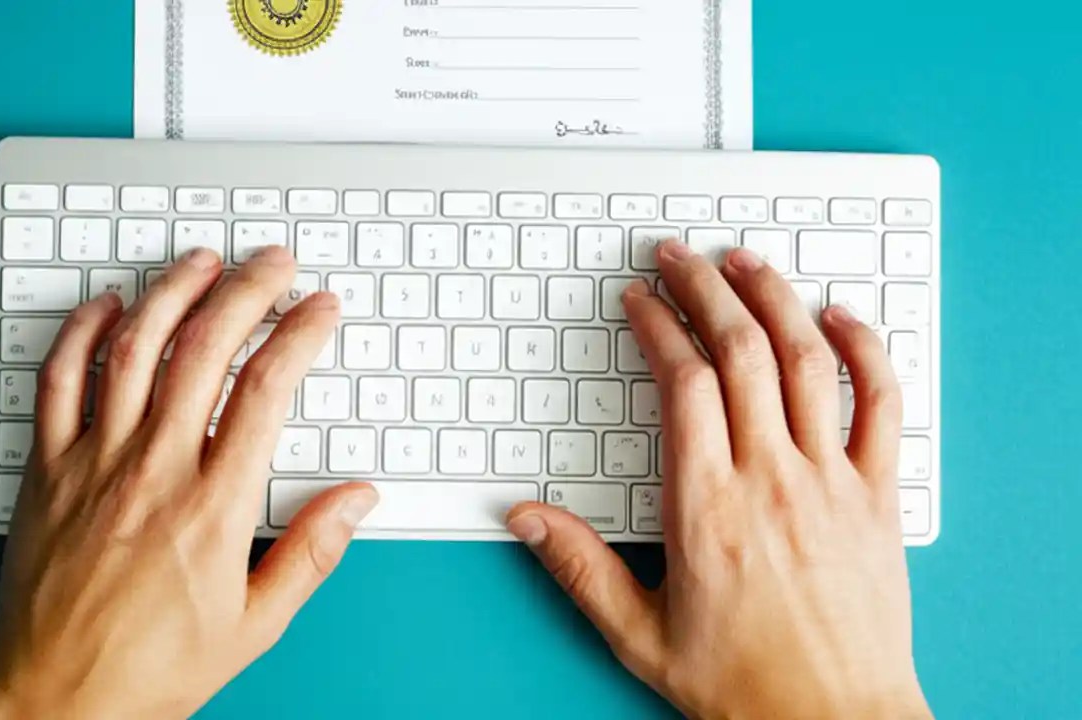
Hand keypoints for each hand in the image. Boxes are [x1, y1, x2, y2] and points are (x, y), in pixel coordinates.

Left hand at [0, 247, 377, 718]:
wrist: (54, 699)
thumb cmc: (151, 669)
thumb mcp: (255, 624)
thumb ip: (310, 553)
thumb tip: (357, 499)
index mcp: (214, 506)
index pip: (267, 390)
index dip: (300, 335)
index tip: (320, 310)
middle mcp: (155, 470)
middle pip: (205, 351)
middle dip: (248, 292)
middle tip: (273, 263)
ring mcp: (96, 464)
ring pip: (135, 350)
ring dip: (173, 293)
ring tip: (203, 261)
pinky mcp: (47, 471)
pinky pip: (59, 382)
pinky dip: (82, 333)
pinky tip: (108, 305)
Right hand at [506, 240, 931, 718]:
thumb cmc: (743, 685)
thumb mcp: (639, 635)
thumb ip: (579, 569)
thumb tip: (526, 518)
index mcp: (706, 508)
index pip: (681, 383)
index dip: (657, 326)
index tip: (640, 300)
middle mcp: (770, 481)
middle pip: (739, 352)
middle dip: (704, 289)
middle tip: (679, 256)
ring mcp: (831, 483)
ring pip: (806, 361)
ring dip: (773, 299)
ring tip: (745, 262)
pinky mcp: (878, 496)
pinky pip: (882, 404)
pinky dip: (865, 350)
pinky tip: (840, 317)